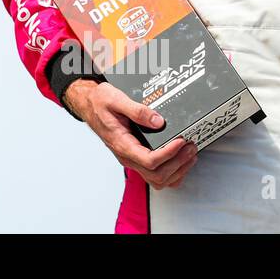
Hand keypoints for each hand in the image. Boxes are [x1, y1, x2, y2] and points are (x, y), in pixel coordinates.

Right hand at [64, 79, 197, 189]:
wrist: (89, 105)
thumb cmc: (100, 103)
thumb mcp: (115, 99)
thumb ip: (137, 110)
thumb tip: (158, 121)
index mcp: (122, 144)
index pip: (149, 161)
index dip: (168, 154)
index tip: (180, 141)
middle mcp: (127, 156)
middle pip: (157, 175)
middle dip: (178, 163)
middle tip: (190, 147)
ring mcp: (132, 159)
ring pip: (158, 179)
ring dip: (178, 170)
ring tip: (190, 154)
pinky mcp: (137, 157)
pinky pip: (156, 175)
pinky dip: (173, 173)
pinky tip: (181, 160)